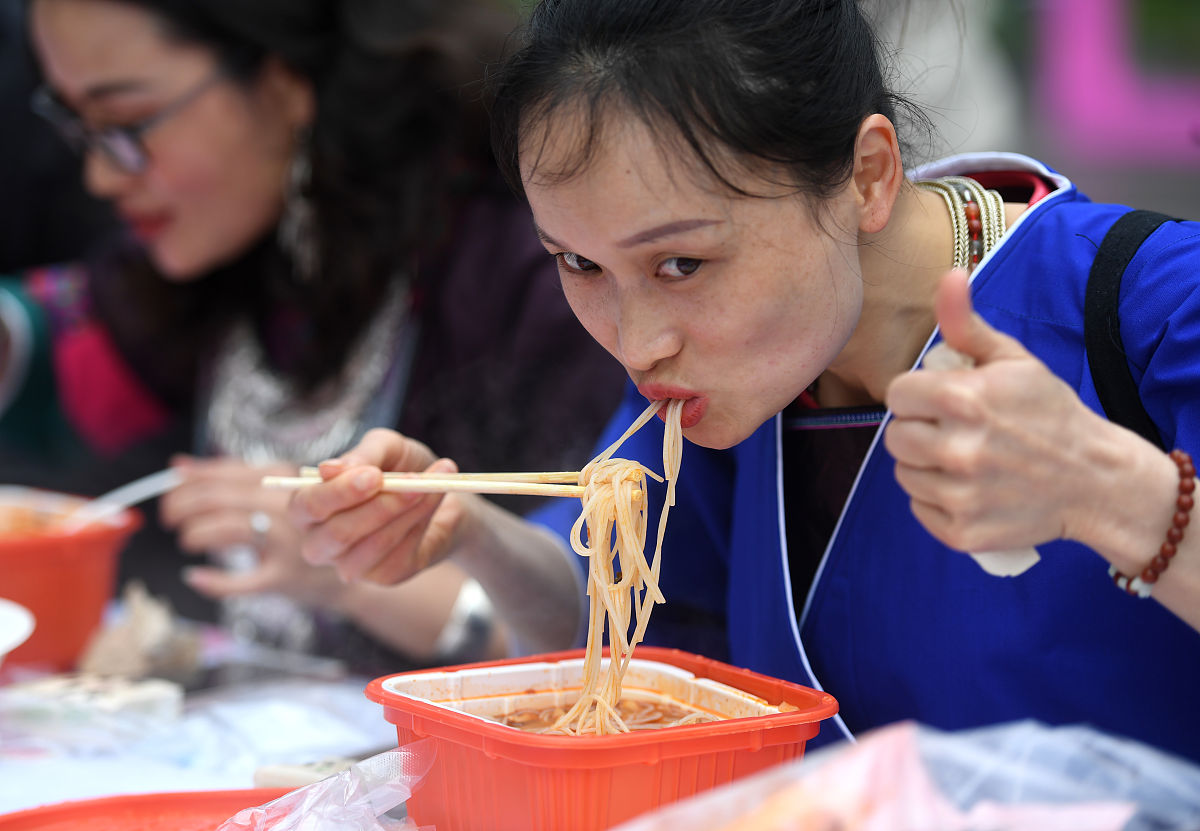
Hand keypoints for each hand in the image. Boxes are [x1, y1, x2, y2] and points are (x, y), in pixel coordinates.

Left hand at [160, 455, 348, 609]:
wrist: (349, 567)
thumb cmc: (304, 526)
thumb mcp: (272, 490)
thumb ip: (228, 476)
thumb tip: (176, 465)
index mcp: (282, 478)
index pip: (221, 474)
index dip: (186, 484)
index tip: (170, 494)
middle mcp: (286, 504)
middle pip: (215, 498)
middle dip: (179, 508)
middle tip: (170, 520)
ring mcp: (286, 541)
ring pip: (221, 530)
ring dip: (192, 535)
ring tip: (189, 540)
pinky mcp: (283, 575)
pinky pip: (236, 581)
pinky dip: (209, 581)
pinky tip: (196, 576)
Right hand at [287, 428, 468, 583]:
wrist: (445, 493)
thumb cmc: (403, 467)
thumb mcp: (387, 448)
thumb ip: (362, 455)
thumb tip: (329, 468)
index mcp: (309, 507)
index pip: (306, 506)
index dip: (338, 492)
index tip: (374, 475)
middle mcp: (322, 542)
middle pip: (336, 534)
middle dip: (377, 507)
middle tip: (411, 481)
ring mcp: (351, 564)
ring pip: (373, 544)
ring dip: (406, 511)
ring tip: (429, 484)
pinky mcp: (385, 575)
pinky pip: (400, 553)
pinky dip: (421, 521)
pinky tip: (433, 499)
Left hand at [883, 269, 1109, 552]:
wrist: (1094, 479)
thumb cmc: (1048, 413)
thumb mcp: (1012, 361)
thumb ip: (966, 324)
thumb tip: (949, 276)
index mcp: (963, 400)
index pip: (897, 395)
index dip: (917, 396)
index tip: (941, 400)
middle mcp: (957, 450)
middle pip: (896, 436)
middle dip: (919, 430)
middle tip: (954, 431)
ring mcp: (959, 495)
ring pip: (905, 473)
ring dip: (925, 465)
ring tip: (964, 459)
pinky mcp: (961, 532)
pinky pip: (920, 509)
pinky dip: (937, 501)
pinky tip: (969, 488)